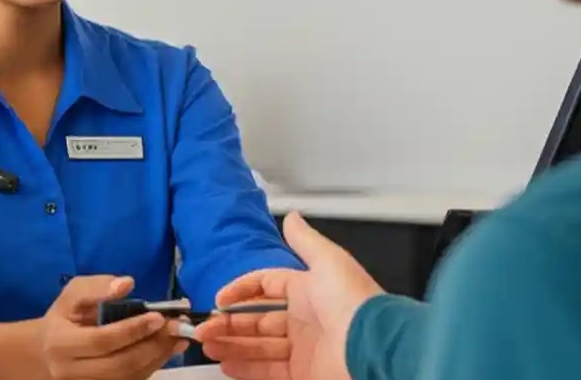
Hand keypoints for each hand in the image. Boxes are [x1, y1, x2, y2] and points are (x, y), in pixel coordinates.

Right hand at [40, 275, 188, 379]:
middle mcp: (71, 372)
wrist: (50, 350)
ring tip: (177, 337)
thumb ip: (98, 287)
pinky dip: (152, 366)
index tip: (158, 316)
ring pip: (128, 377)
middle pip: (119, 364)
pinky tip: (166, 349)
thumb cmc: (65, 317)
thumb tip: (126, 284)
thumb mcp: (73, 293)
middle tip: (175, 327)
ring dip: (158, 357)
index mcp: (61, 344)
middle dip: (152, 345)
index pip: (101, 341)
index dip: (132, 329)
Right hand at [194, 212, 384, 379]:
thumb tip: (292, 217)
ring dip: (230, 344)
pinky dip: (244, 367)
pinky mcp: (302, 375)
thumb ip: (306, 241)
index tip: (221, 298)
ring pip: (257, 346)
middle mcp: (305, 320)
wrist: (374, 347)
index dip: (242, 290)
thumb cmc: (356, 303)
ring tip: (206, 344)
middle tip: (205, 326)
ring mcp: (303, 349)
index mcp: (310, 291)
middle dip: (229, 322)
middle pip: (257, 320)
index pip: (267, 287)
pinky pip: (267, 371)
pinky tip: (225, 362)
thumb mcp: (329, 261)